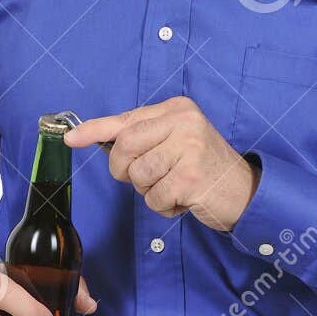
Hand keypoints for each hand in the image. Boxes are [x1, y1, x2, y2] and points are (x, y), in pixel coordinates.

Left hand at [64, 98, 259, 231]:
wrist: (246, 191)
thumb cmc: (204, 167)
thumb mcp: (177, 141)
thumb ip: (143, 137)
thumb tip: (92, 138)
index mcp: (177, 109)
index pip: (126, 119)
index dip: (94, 130)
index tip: (70, 138)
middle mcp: (184, 123)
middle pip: (124, 147)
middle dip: (124, 170)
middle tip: (146, 178)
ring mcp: (190, 149)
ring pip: (137, 175)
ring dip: (149, 191)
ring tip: (174, 186)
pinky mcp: (192, 178)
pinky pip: (154, 198)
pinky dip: (163, 206)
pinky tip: (183, 199)